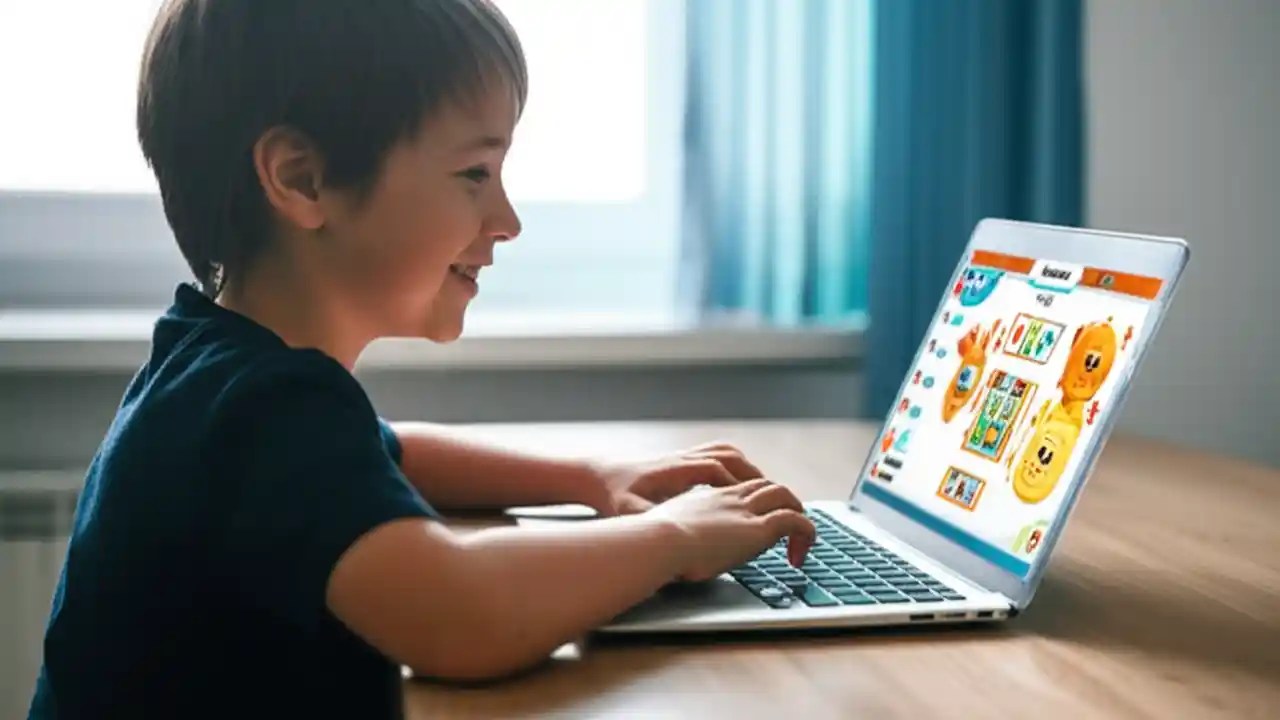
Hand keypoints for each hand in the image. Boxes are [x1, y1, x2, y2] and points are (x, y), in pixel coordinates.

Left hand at [587, 442, 764, 515]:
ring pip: (727, 453)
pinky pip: (718, 455)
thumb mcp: (628, 511)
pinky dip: (735, 466)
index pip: (717, 471)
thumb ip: (649, 520)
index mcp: (676, 471)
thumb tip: (664, 534)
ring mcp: (685, 456)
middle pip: (730, 458)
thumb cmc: (614, 495)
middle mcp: (685, 459)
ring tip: (765, 491)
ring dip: (748, 469)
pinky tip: (740, 486)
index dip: (737, 487)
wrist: (597, 475)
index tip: (754, 505)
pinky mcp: (683, 461)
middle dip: (754, 477)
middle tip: (774, 499)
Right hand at [648, 478, 815, 581]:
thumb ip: (670, 535)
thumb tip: (663, 554)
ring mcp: (746, 510)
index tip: (756, 519)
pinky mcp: (760, 529)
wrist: (659, 541)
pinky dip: (806, 534)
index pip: (741, 487)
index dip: (754, 499)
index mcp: (707, 498)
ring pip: (785, 495)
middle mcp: (730, 498)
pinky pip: (796, 521)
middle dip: (780, 502)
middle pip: (766, 485)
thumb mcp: (662, 532)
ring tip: (797, 543)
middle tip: (785, 529)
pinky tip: (798, 557)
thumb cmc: (651, 542)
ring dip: (796, 515)